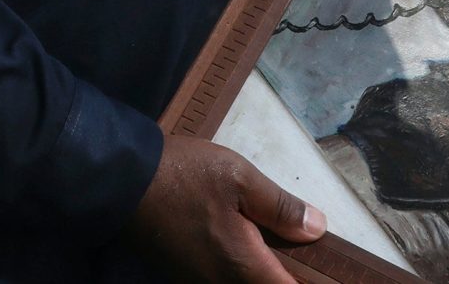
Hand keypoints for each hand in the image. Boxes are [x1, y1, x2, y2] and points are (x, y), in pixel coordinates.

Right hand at [125, 135, 326, 282]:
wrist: (120, 181)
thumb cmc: (182, 176)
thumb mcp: (238, 177)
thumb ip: (280, 206)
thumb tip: (317, 228)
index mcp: (242, 265)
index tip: (328, 272)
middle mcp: (221, 283)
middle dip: (283, 276)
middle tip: (299, 252)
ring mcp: (199, 281)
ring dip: (261, 272)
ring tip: (273, 246)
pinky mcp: (183, 273)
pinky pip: (222, 280)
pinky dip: (239, 269)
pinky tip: (242, 243)